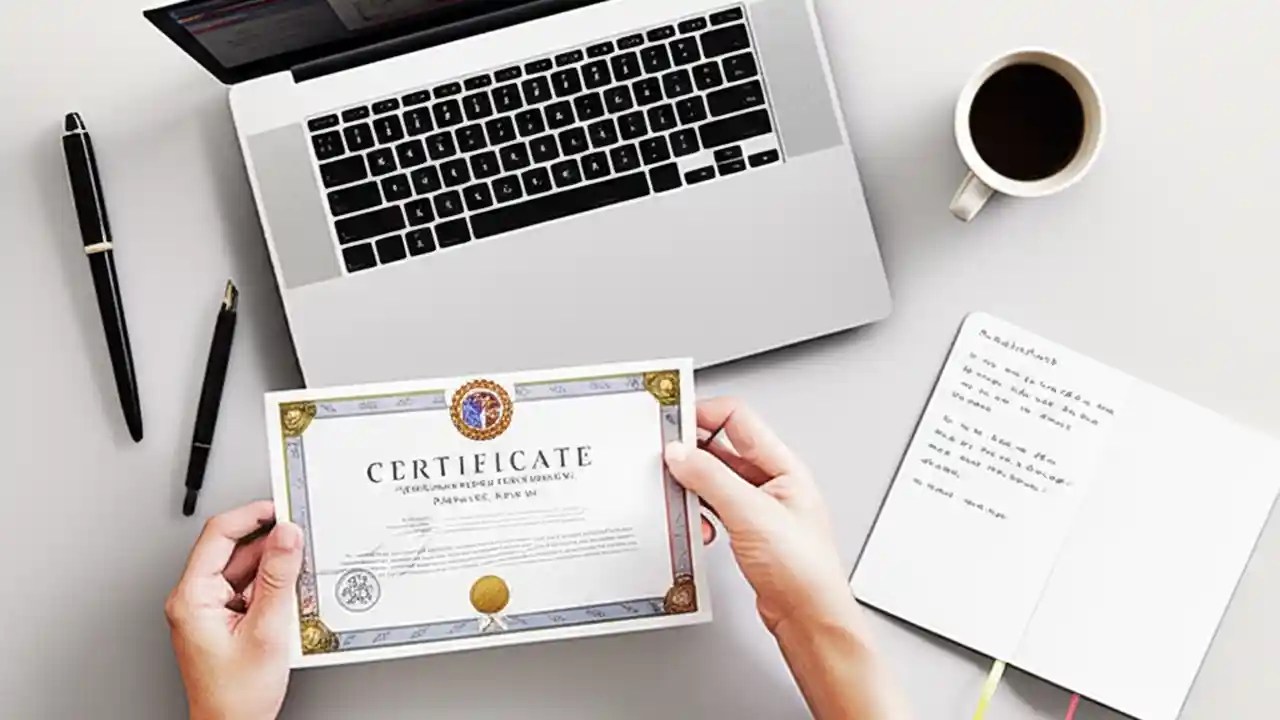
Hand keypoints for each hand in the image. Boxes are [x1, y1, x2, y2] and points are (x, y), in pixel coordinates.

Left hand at [165, 501, 302, 719]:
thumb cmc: (236, 695)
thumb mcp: (266, 630)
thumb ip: (279, 578)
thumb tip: (287, 536)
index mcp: (192, 597)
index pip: (218, 535)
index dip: (252, 516)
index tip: (280, 508)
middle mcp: (195, 599)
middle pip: (234, 551)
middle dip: (270, 545)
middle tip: (301, 541)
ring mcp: (208, 609)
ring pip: (245, 569)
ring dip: (274, 568)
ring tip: (300, 578)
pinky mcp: (223, 619)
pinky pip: (249, 588)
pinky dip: (272, 587)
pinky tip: (291, 596)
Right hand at [667, 399, 906, 719]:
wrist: (809, 617)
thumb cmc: (803, 569)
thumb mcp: (750, 514)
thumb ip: (711, 479)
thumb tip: (679, 453)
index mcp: (782, 465)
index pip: (736, 419)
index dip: (702, 414)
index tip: (671, 421)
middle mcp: (772, 481)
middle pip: (721, 448)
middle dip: (691, 454)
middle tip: (665, 460)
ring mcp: (758, 506)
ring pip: (715, 480)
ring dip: (694, 487)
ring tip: (679, 499)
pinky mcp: (746, 530)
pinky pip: (714, 507)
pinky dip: (699, 512)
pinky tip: (697, 526)